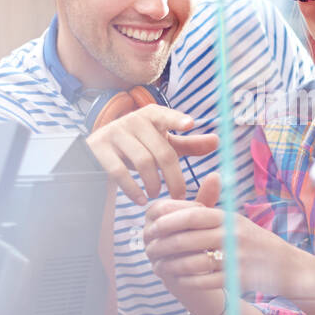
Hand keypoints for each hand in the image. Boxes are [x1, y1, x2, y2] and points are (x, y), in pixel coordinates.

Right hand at [86, 104, 217, 205]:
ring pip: (142, 162)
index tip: (190, 124)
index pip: (165, 116)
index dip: (177, 120)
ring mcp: (113, 133)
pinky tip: (140, 200)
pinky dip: (133, 189)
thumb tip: (217, 141)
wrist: (99, 151)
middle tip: (179, 195)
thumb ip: (189, 144)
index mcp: (151, 115)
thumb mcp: (163, 143)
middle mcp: (132, 120)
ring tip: (156, 195)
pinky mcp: (98, 149)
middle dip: (174, 177)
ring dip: (154, 183)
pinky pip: (119, 172)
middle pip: (161, 151)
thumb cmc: (140, 146)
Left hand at [143, 175, 291, 296]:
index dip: (168, 220)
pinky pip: (204, 281)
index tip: (152, 225)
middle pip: (188, 239)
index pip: (192, 215)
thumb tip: (171, 206)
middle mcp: (232, 235)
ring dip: (170, 265)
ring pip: (192, 262)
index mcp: (229, 217)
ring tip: (157, 266)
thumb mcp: (236, 221)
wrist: (287, 266)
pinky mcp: (237, 280)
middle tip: (148, 248)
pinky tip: (175, 280)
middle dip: (163, 244)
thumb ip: (207, 213)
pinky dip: (186, 281)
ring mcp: (236, 259)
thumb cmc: (254, 242)